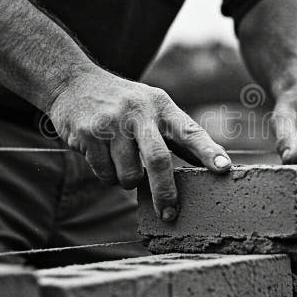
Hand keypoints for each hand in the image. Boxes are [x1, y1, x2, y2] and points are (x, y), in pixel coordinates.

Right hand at [48, 69, 231, 220]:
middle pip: (158, 160)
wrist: (72, 82)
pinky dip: (107, 175)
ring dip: (128, 180)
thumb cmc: (122, 102)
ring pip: (129, 175)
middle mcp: (138, 112)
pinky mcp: (89, 135)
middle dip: (166, 192)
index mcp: (161, 105)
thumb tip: (207, 165)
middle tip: (170, 214)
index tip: (224, 168)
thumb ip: (175, 134)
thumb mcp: (151, 106)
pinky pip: (105, 175)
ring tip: (121, 160)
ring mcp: (112, 123)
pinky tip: (101, 154)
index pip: (189, 131)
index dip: (208, 151)